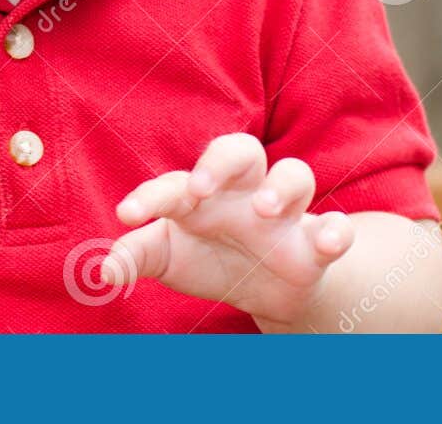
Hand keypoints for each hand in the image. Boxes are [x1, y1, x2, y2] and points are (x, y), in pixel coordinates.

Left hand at [104, 132, 355, 329]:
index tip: (127, 216)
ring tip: (263, 208)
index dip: (150, 197)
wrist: (263, 292)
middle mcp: (243, 192)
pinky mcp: (317, 243)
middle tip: (201, 187)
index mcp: (201, 192)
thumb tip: (102, 271)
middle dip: (221, 161)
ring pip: (295, 174)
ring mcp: (284, 214)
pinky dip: (338, 231)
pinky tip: (327, 240)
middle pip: (240, 149)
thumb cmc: (205, 258)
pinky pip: (338, 225)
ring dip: (282, 187)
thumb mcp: (166, 257)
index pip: (175, 183)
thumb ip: (136, 256)